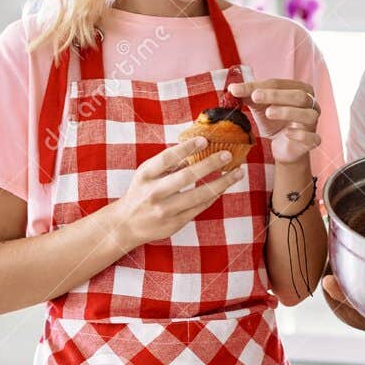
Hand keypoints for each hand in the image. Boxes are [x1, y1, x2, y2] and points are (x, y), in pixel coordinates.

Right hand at [107, 138, 241, 250]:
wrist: (126, 225)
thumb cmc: (141, 193)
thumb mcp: (147, 174)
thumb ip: (169, 163)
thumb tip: (198, 147)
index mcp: (146, 175)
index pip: (168, 158)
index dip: (186, 147)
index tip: (204, 140)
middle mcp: (154, 193)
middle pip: (187, 176)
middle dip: (210, 164)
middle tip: (228, 155)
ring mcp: (165, 210)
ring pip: (199, 195)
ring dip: (222, 183)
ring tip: (237, 173)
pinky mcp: (175, 223)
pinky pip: (200, 207)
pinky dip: (214, 196)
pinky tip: (224, 186)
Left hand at [228, 78, 320, 164]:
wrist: (283, 148)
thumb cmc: (275, 123)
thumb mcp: (259, 107)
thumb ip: (249, 96)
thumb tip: (232, 88)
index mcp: (299, 90)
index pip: (280, 84)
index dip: (261, 86)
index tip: (243, 89)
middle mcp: (311, 104)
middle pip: (298, 95)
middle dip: (276, 95)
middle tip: (256, 97)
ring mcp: (313, 123)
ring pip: (308, 114)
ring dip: (287, 112)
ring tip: (268, 112)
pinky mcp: (313, 141)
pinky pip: (312, 137)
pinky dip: (300, 134)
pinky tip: (287, 133)